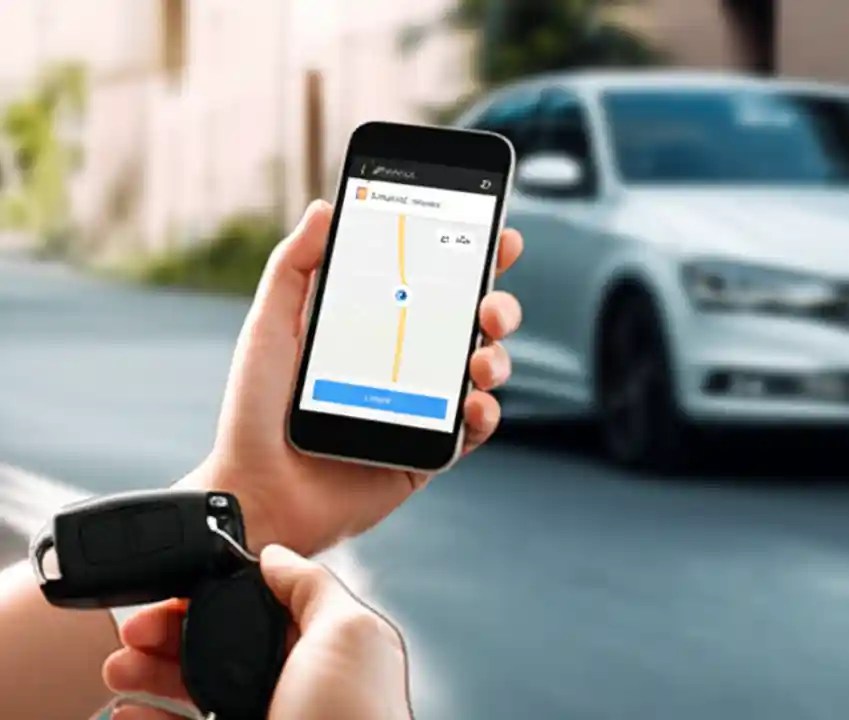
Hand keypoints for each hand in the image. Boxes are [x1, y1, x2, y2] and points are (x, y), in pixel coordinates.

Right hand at [103, 545, 411, 719]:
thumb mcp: (348, 635)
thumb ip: (313, 588)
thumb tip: (276, 556)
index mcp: (328, 650)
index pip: (264, 608)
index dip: (218, 594)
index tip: (175, 587)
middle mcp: (296, 686)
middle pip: (221, 647)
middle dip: (171, 634)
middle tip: (132, 632)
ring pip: (195, 691)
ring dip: (150, 675)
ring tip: (118, 670)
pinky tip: (126, 712)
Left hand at [177, 201, 523, 554]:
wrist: (255, 491)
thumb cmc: (254, 410)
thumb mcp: (270, 327)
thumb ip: (295, 266)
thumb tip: (326, 206)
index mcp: (377, 326)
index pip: (435, 283)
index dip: (472, 257)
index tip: (497, 235)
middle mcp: (408, 363)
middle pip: (473, 324)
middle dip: (498, 306)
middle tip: (491, 306)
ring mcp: (424, 407)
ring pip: (483, 372)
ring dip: (498, 359)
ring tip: (480, 361)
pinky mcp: (429, 452)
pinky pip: (473, 431)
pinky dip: (484, 414)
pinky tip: (473, 405)